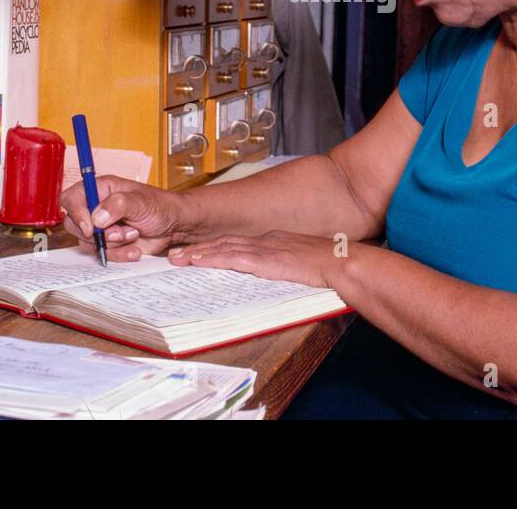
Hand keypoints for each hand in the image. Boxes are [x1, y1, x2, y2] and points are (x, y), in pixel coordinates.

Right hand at [60, 175, 186, 262]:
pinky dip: (118, 254)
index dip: (76, 213)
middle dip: (99, 233)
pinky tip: (134, 248)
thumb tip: (97, 216)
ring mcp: (101, 227)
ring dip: (112, 244)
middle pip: (74, 224)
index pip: (72, 198)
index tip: (90, 227)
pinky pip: (101, 254)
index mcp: (101, 189)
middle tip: (121, 232)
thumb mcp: (141, 201)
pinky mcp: (108, 243)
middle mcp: (97, 207)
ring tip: (133, 234)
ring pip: (88, 242)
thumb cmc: (160, 206)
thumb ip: (117, 205)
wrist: (174, 226)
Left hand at [166, 230, 353, 289]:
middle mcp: (265, 240)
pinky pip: (230, 258)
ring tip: (177, 258)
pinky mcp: (263, 259)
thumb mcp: (304, 263)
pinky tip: (196, 261)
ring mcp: (263, 248)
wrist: (340, 261)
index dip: (216, 247)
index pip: (238, 243)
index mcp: (275, 241)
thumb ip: (289, 267)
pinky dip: (211, 258)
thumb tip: (282, 276)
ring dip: (198, 253)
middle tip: (177, 254)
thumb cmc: (329, 265)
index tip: (199, 251)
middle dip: (199, 249)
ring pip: (222, 248)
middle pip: (225, 243)